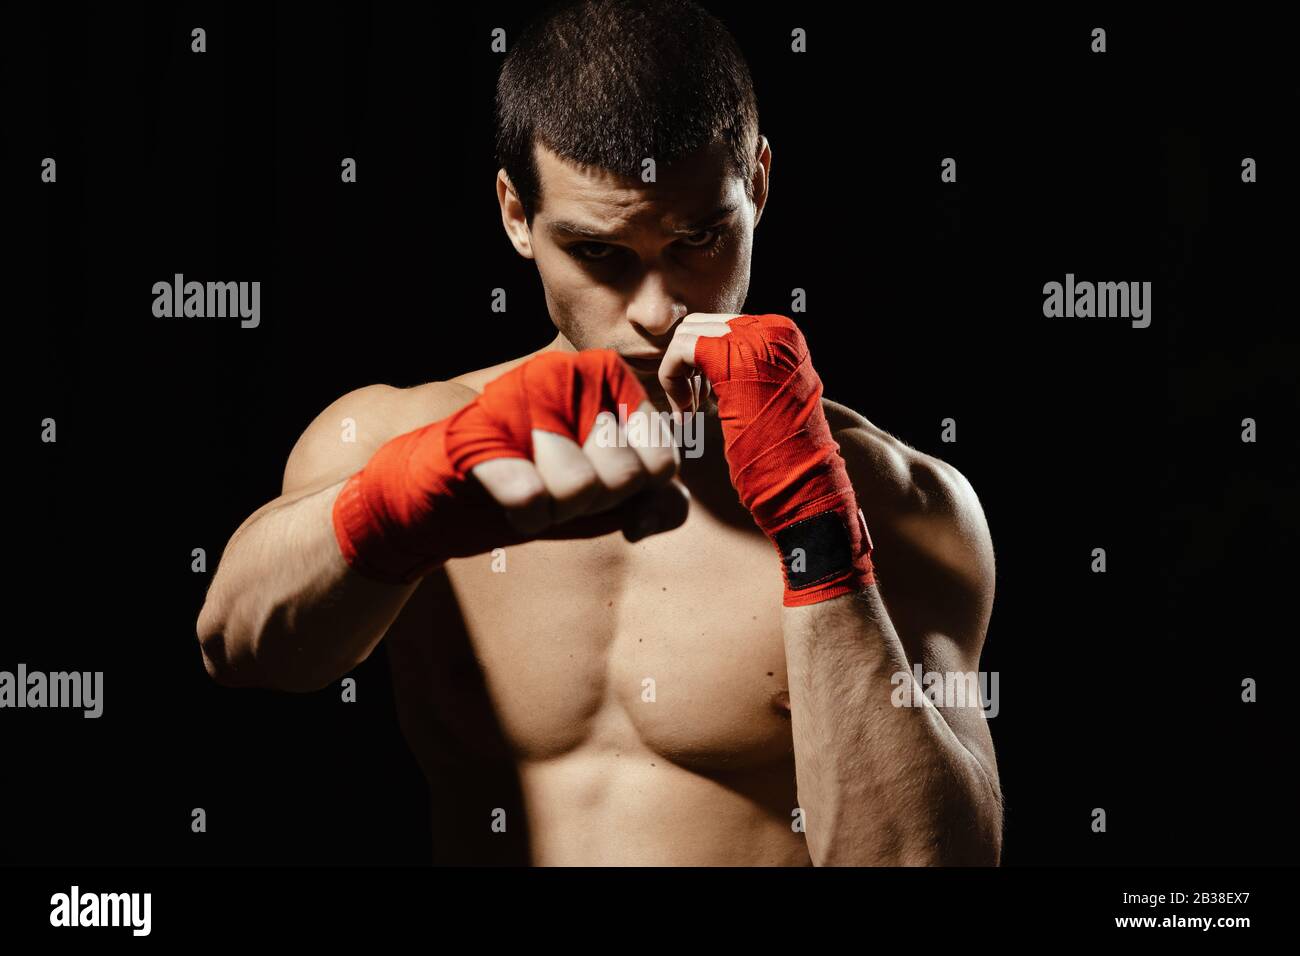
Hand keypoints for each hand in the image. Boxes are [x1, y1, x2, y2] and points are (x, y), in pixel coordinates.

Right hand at [334, 350, 688, 583]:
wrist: (444, 494)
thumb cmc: (536, 485)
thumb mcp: (609, 495)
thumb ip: (659, 500)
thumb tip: (646, 516)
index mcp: (607, 377)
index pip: (662, 461)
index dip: (633, 494)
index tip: (599, 482)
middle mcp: (567, 371)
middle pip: (626, 475)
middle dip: (593, 503)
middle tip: (555, 485)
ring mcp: (519, 394)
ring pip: (581, 486)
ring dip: (555, 511)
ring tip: (530, 488)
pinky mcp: (477, 432)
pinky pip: (530, 496)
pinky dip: (523, 515)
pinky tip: (507, 500)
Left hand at [658, 313, 875, 605]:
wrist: (807, 482)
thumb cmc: (784, 453)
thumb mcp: (764, 398)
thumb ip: (743, 369)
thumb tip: (702, 358)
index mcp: (785, 334)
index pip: (721, 325)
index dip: (702, 361)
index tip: (704, 399)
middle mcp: (775, 328)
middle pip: (701, 323)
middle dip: (687, 363)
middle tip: (693, 404)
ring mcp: (756, 339)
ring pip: (687, 333)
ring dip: (678, 374)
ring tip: (691, 411)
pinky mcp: (733, 358)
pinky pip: (680, 351)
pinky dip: (672, 381)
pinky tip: (687, 413)